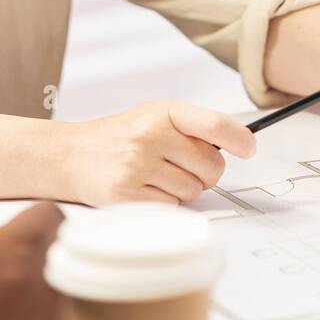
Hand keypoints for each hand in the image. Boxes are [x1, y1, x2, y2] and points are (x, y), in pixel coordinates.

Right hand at [0, 205, 65, 319]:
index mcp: (22, 244)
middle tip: (11, 273)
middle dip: (41, 260)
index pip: (50, 216)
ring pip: (68, 298)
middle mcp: (49, 281)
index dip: (31, 222)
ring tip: (11, 311)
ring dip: (44, 298)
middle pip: (64, 257)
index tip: (17, 235)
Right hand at [56, 101, 256, 205]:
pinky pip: (171, 207)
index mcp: (164, 112)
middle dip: (204, 173)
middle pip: (212, 167)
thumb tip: (241, 142)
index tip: (248, 148)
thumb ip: (194, 127)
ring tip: (155, 176)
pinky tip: (143, 188)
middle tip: (180, 166)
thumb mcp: (155, 117)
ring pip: (193, 191)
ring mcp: (138, 165)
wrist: (70, 155)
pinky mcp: (127, 194)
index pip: (215, 124)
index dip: (239, 139)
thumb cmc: (121, 138)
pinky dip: (163, 203)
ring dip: (181, 189)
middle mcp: (151, 134)